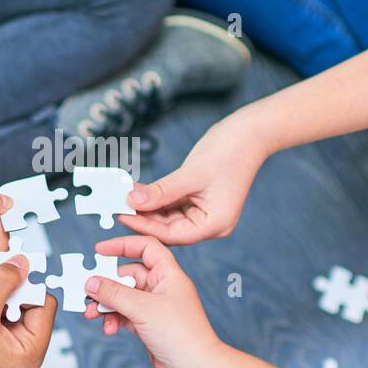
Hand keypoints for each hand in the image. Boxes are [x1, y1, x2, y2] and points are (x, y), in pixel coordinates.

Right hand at [0, 256, 57, 367]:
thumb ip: (4, 282)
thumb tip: (23, 261)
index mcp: (30, 350)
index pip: (45, 305)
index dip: (29, 285)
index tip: (10, 269)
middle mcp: (19, 344)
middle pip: (27, 298)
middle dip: (7, 283)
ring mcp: (0, 336)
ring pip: (7, 296)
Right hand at [81, 236, 220, 367]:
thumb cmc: (182, 335)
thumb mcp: (142, 308)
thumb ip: (114, 293)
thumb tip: (92, 282)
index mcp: (168, 274)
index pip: (145, 248)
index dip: (122, 245)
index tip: (100, 250)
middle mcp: (162, 288)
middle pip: (128, 275)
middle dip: (107, 284)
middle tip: (89, 292)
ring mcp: (155, 307)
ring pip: (123, 297)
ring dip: (107, 304)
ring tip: (93, 313)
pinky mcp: (149, 325)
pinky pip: (125, 315)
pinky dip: (114, 319)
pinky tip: (108, 327)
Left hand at [119, 118, 263, 244]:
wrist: (250, 133)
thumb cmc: (230, 152)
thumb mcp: (190, 174)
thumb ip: (161, 191)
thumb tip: (133, 200)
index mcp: (215, 225)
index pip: (173, 234)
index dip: (145, 226)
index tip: (122, 216)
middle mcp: (211, 224)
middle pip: (170, 229)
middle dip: (144, 216)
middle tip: (118, 205)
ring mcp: (206, 213)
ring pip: (169, 217)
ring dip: (148, 206)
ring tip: (125, 196)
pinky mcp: (200, 201)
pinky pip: (174, 205)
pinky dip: (157, 198)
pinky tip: (139, 190)